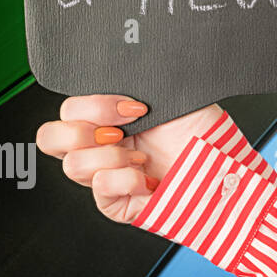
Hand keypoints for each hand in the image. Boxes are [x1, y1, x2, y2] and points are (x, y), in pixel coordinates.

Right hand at [36, 96, 225, 225]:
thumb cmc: (205, 135)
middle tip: (124, 130)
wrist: (226, 170)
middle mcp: (103, 148)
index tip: (133, 106)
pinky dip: (125, 180)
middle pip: (51, 137)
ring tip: (143, 157)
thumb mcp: (171, 97)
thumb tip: (122, 71)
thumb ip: (138, 86)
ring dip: (113, 156)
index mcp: (111, 120)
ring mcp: (107, 177)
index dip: (92, 105)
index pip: (69, 110)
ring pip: (73, 165)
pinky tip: (148, 178)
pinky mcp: (116, 204)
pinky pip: (98, 190)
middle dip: (84, 129)